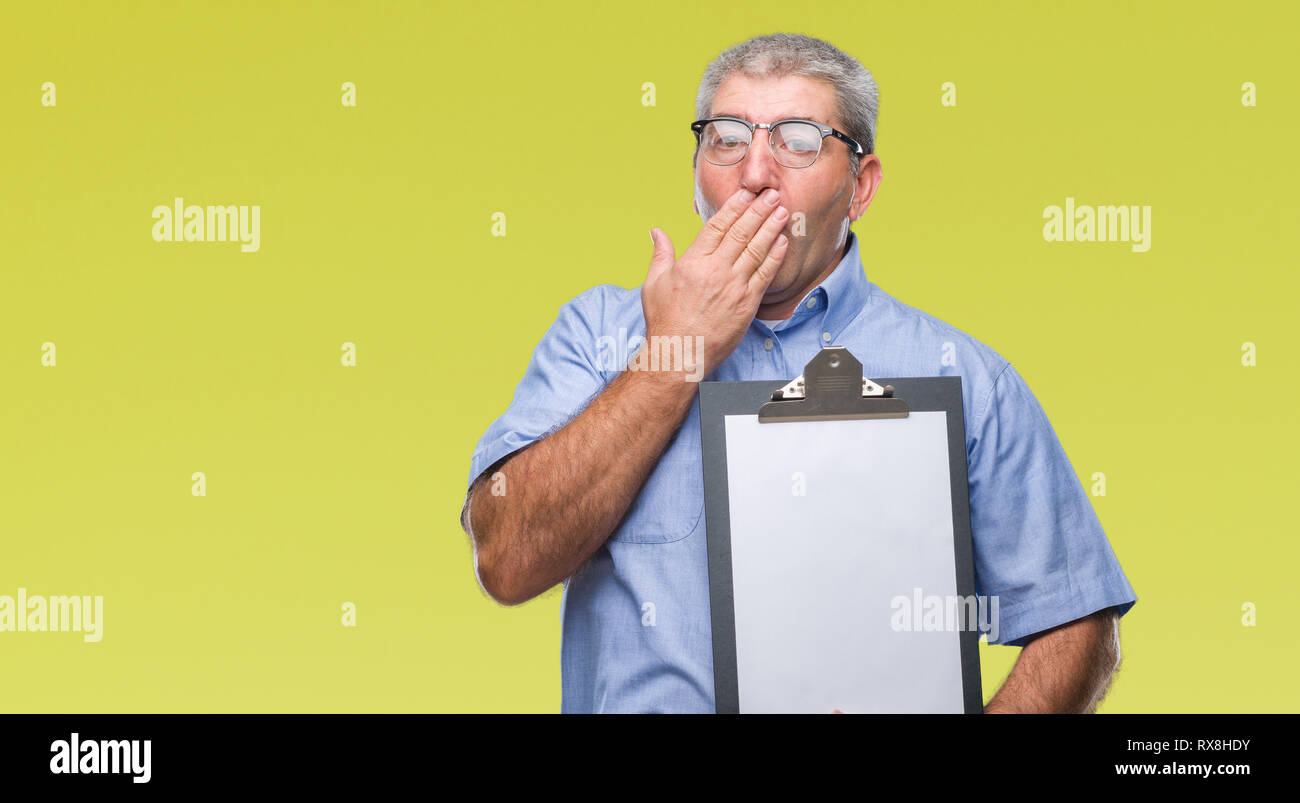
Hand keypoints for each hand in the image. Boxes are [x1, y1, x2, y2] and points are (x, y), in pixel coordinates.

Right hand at [643, 188, 789, 377]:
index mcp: (693, 262)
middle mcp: (716, 271)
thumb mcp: (654, 283)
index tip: (746, 194)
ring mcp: (734, 287)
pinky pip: (765, 275)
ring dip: (771, 228)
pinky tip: (783, 243)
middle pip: (742, 232)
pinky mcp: (747, 304)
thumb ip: (660, 253)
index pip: (718, 226)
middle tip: (772, 194)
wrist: (679, 354)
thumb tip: (656, 232)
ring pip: (757, 250)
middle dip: (759, 210)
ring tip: (782, 211)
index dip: (735, 207)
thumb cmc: (665, 321)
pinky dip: (775, 257)